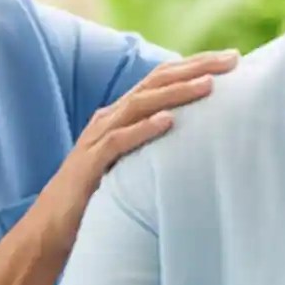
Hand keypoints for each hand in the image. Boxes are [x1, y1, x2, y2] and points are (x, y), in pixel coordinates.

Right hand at [28, 49, 239, 255]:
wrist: (50, 226)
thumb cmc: (97, 193)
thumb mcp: (131, 159)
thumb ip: (154, 141)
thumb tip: (198, 132)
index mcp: (121, 113)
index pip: (162, 78)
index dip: (196, 65)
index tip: (233, 58)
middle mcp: (110, 117)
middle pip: (156, 82)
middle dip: (195, 67)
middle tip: (232, 59)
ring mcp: (98, 138)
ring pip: (140, 105)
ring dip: (176, 93)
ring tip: (207, 86)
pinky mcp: (89, 165)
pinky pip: (118, 142)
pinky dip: (143, 130)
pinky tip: (168, 122)